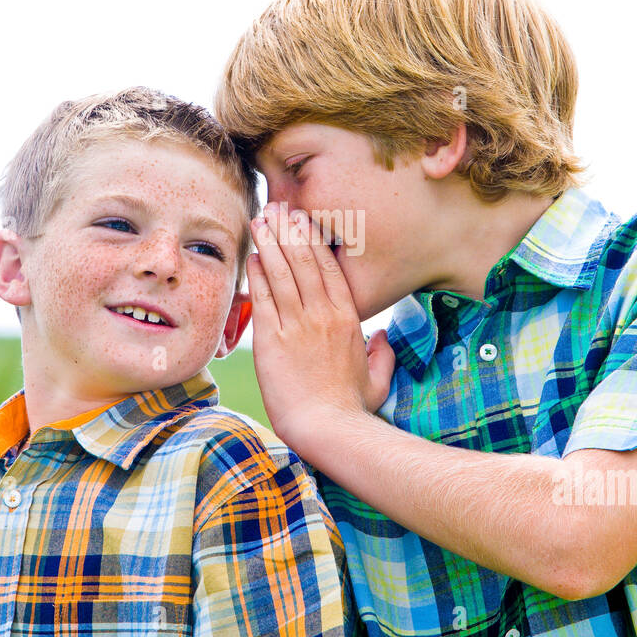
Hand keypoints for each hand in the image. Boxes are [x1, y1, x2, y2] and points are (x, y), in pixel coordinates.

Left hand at [245, 203, 394, 457]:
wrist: (328, 428)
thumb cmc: (352, 409)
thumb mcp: (378, 379)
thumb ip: (383, 354)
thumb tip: (385, 338)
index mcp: (348, 319)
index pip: (331, 268)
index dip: (315, 240)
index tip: (304, 221)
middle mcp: (323, 314)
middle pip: (305, 260)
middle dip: (290, 230)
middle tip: (277, 208)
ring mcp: (298, 324)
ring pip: (283, 271)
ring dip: (270, 242)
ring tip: (260, 219)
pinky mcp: (273, 338)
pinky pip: (263, 296)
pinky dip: (257, 272)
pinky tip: (252, 254)